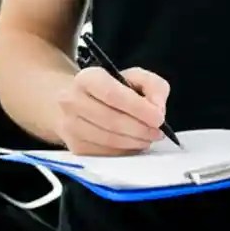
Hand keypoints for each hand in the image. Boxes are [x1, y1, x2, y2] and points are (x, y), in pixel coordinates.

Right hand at [54, 66, 169, 155]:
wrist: (76, 103)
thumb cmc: (110, 89)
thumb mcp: (133, 77)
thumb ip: (153, 85)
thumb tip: (158, 108)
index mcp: (87, 78)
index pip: (112, 94)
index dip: (138, 108)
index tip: (159, 118)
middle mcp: (72, 101)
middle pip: (111, 120)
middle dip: (140, 129)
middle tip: (157, 132)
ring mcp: (70, 126)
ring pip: (108, 140)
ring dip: (134, 142)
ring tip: (148, 138)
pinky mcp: (75, 147)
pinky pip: (105, 153)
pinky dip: (125, 151)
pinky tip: (134, 144)